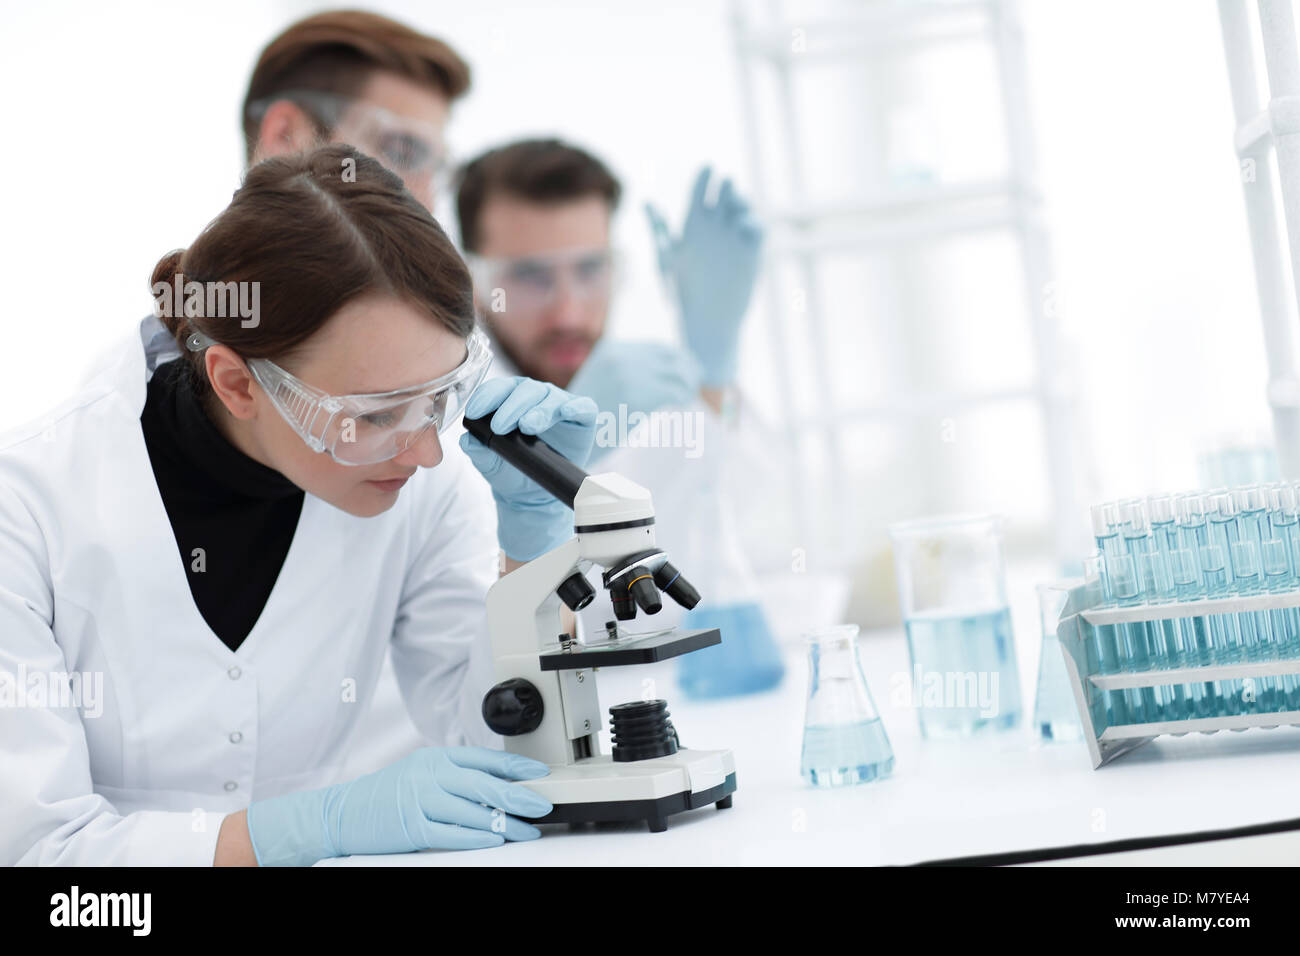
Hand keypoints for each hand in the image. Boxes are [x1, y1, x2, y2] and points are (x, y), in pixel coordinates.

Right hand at [245, 746, 553, 865]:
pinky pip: (454, 834)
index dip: (517, 767)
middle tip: (543, 804)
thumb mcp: (422, 772)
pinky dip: (478, 838)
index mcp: (435, 756)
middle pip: (485, 785)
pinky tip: (496, 840)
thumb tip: (499, 785)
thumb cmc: (385, 794)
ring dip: (506, 823)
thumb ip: (455, 775)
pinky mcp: (414, 827)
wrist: (342, 813)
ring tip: (528, 830)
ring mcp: (421, 800)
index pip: (485, 759)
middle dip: (520, 796)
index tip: (540, 774)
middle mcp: (430, 774)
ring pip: (474, 812)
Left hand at [459, 376, 596, 560]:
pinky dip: (576, 407)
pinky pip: (582, 407)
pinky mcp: (582, 418)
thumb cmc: (510, 471)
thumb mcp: (490, 465)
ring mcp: (559, 405)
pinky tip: (567, 412)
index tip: (474, 413)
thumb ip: (478, 452)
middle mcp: (535, 396)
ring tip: (527, 426)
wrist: (533, 494)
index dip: (486, 397)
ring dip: (538, 410)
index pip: (497, 388)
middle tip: (499, 427)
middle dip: (511, 407)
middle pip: (524, 390)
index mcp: (509, 399)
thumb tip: (467, 441)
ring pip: (550, 397)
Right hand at [567, 339, 700, 415]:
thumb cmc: (590, 414)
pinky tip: (684, 402)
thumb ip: (626, 369)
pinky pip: (674, 391)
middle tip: (694, 380)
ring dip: (687, 383)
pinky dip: (683, 395)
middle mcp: (621, 357)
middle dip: (687, 367)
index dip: (676, 357)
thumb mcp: (602, 379)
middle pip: (670, 356)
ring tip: (689, 393)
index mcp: (612, 349)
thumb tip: (661, 367)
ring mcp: (629, 375)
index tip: (687, 368)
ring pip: (676, 372)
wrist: (569, 436)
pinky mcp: (638, 396)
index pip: (656, 347)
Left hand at [645, 166, 762, 385]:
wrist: (708, 318)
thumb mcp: (668, 257)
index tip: (707, 167)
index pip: (701, 192)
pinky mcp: (752, 252)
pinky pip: (757, 230)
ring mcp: (735, 238)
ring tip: (734, 203)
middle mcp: (716, 228)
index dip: (704, 177)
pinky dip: (752, 223)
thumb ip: (659, 229)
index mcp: (695, 224)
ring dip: (740, 200)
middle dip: (726, 186)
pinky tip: (742, 227)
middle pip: (724, 195)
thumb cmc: (683, 291)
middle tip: (725, 182)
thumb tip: (646, 202)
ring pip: (742, 208)